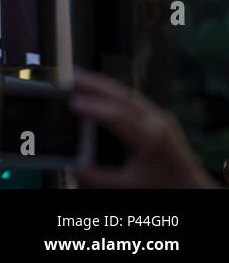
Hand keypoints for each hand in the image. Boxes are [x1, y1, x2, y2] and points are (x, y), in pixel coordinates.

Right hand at [69, 69, 214, 188]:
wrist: (191, 186)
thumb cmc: (163, 185)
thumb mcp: (129, 185)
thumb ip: (98, 177)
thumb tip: (72, 168)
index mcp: (152, 139)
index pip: (119, 117)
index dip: (94, 108)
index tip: (73, 103)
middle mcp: (158, 122)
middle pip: (123, 96)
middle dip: (96, 84)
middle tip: (73, 76)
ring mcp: (161, 116)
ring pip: (128, 93)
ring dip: (103, 84)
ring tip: (80, 77)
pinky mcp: (160, 116)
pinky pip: (134, 98)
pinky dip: (114, 91)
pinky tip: (100, 88)